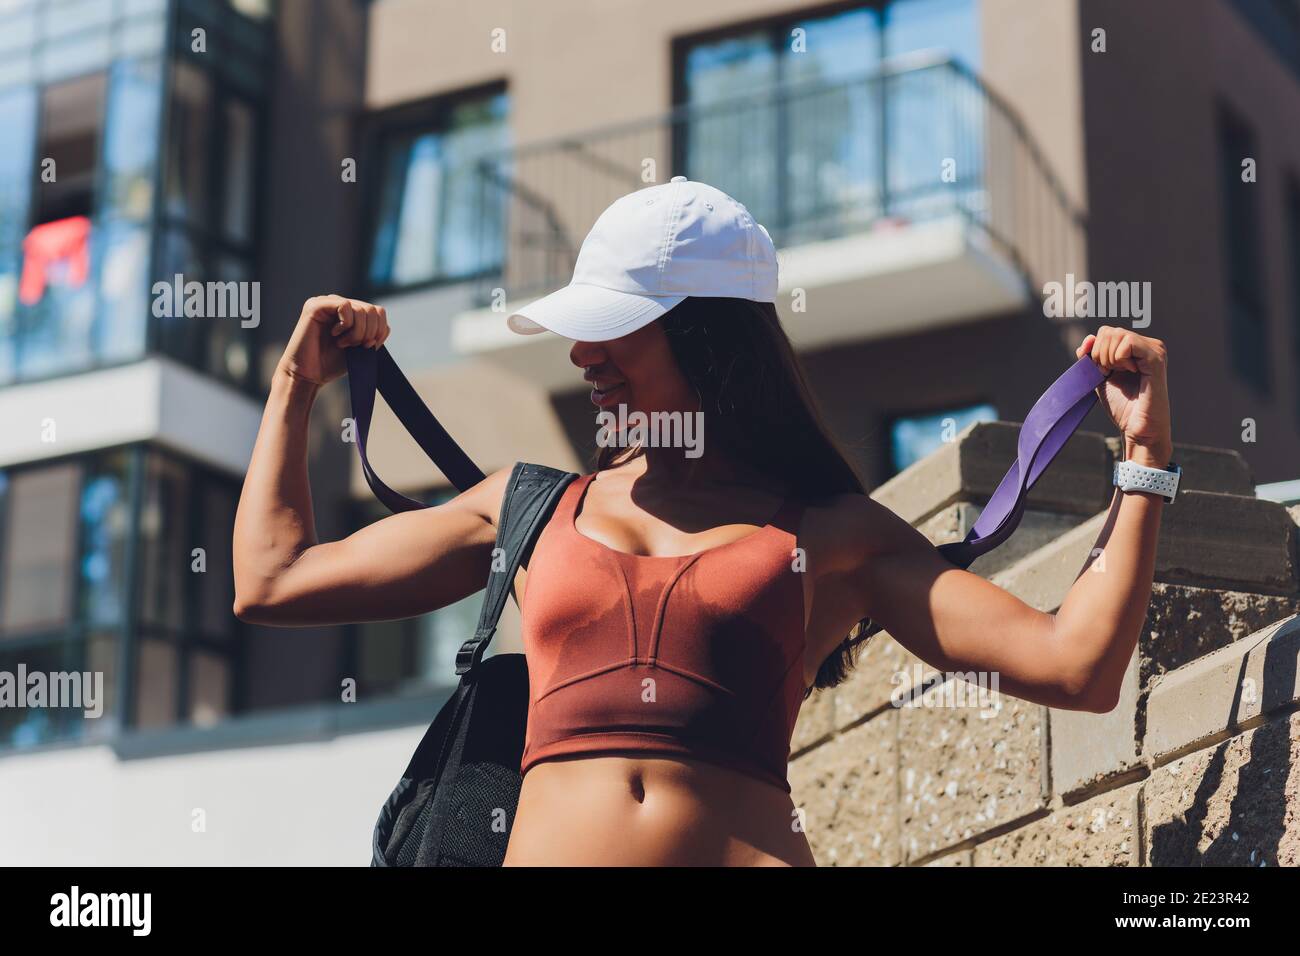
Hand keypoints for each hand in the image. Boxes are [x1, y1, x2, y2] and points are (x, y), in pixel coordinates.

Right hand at [277, 295, 389, 385]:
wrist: (309, 375)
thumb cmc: (332, 363)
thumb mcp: (361, 348)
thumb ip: (374, 335)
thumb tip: (385, 327)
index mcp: (349, 312)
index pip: (378, 312)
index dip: (380, 330)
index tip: (369, 346)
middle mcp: (338, 303)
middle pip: (372, 310)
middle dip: (369, 333)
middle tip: (355, 346)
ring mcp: (326, 302)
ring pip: (361, 310)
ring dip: (357, 332)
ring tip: (343, 344)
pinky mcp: (316, 305)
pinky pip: (345, 306)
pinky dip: (346, 324)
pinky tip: (335, 335)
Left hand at [1076, 326, 1172, 468]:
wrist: (1137, 427)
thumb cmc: (1122, 405)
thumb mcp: (1100, 376)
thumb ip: (1091, 357)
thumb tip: (1088, 338)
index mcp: (1135, 348)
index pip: (1105, 332)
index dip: (1094, 350)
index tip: (1101, 371)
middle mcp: (1146, 345)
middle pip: (1108, 331)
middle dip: (1099, 354)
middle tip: (1108, 373)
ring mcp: (1153, 349)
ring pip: (1117, 334)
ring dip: (1107, 357)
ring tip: (1118, 373)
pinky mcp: (1156, 357)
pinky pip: (1128, 342)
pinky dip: (1119, 357)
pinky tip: (1130, 371)